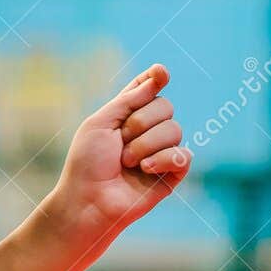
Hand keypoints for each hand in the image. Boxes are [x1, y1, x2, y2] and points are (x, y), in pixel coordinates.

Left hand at [48, 63, 192, 248]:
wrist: (89, 198)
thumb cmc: (87, 162)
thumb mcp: (101, 123)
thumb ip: (129, 99)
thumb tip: (159, 73)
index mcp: (125, 115)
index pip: (146, 89)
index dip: (155, 78)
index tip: (161, 72)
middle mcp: (147, 130)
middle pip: (165, 106)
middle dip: (140, 122)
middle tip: (120, 141)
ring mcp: (161, 151)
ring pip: (174, 129)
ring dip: (145, 144)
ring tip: (127, 162)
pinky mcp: (173, 173)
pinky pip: (183, 155)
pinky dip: (162, 160)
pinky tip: (145, 169)